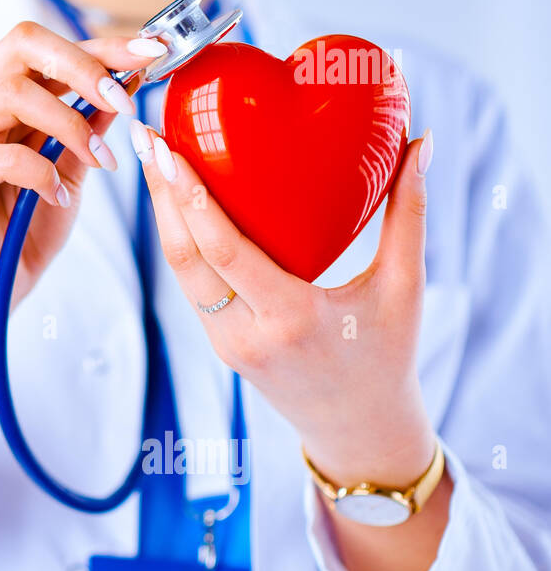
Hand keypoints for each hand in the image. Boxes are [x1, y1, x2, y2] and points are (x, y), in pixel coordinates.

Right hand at [0, 21, 162, 322]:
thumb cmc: (23, 232)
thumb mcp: (72, 172)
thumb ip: (90, 128)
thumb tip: (129, 81)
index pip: (48, 46)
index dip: (101, 44)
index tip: (153, 51)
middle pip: (22, 45)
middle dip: (83, 66)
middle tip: (125, 102)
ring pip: (12, 94)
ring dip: (70, 125)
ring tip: (101, 162)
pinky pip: (1, 155)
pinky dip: (42, 174)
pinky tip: (58, 196)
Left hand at [130, 122, 437, 487]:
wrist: (360, 431)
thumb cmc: (387, 356)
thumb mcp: (404, 288)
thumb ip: (409, 213)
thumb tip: (423, 141)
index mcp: (291, 318)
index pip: (225, 252)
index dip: (191, 200)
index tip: (170, 151)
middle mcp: (247, 333)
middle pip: (185, 257)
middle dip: (161, 195)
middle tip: (146, 139)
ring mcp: (225, 343)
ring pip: (179, 272)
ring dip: (161, 215)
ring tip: (150, 160)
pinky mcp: (218, 344)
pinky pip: (191, 285)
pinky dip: (178, 241)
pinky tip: (172, 202)